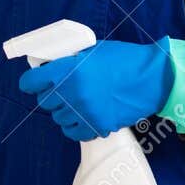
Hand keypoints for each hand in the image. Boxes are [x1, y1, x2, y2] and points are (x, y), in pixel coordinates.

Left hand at [15, 39, 173, 140]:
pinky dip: (75, 126)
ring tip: (79, 101)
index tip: (32, 82)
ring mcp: (84, 113)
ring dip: (64, 110)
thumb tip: (49, 66)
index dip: (31, 81)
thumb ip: (69, 60)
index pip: (32, 82)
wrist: (153, 78)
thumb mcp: (92, 51)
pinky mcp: (97, 127)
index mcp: (69, 71)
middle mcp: (73, 93)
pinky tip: (83, 115)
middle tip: (62, 89)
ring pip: (58, 117)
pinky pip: (72, 132)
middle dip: (50, 94)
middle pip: (44, 101)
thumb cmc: (125, 61)